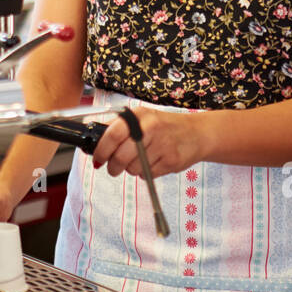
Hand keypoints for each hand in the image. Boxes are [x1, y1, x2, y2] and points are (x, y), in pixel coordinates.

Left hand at [90, 106, 206, 179]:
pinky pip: (148, 174)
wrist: (197, 133)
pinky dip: (146, 173)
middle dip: (114, 167)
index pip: (113, 134)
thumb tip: (95, 137)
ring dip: (132, 169)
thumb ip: (119, 126)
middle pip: (121, 157)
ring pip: (133, 168)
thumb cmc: (164, 126)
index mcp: (139, 116)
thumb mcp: (142, 118)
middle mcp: (150, 128)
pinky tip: (154, 162)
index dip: (101, 150)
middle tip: (114, 168)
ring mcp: (162, 145)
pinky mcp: (171, 161)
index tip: (98, 159)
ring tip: (141, 160)